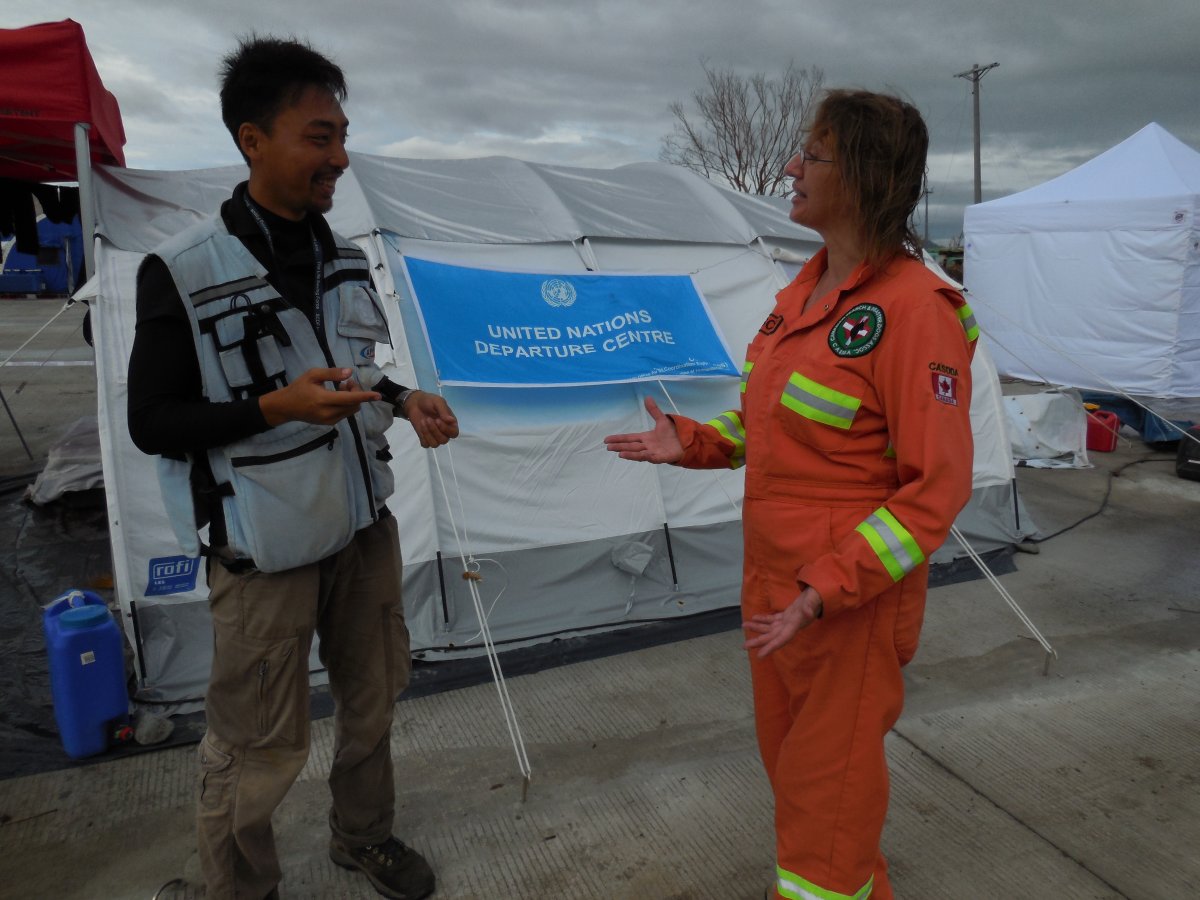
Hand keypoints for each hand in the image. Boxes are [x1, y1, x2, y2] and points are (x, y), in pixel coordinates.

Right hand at [259, 368, 380, 426]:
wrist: (286, 407)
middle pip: (354, 405)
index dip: (365, 396)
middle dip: (356, 393)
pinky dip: (346, 405)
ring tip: (340, 388)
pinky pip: (345, 414)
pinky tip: (337, 397)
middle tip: (346, 382)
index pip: (349, 399)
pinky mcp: (329, 424)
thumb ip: (332, 374)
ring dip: (352, 399)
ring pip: (351, 410)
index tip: (378, 396)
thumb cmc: (299, 388)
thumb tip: (350, 373)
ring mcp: (329, 420)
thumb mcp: (313, 375)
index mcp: (323, 400)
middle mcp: (328, 413)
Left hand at [403, 390, 459, 447]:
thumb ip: (444, 411)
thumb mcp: (438, 402)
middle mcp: (444, 432)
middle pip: (444, 440)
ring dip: (428, 434)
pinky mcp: (425, 438)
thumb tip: (452, 420)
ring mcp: (434, 436)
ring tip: (423, 421)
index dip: (446, 429)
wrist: (415, 403)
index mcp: (451, 424)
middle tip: (427, 419)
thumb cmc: (429, 401)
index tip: (437, 420)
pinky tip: (420, 427)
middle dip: (434, 431)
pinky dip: (422, 437)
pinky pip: (426, 445)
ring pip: (435, 444)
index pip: (454, 433)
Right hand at [603, 397, 683, 463]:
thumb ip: (654, 410)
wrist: (686, 441)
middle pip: (631, 446)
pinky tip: (640, 455)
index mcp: (645, 438)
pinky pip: (651, 457)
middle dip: (620, 447)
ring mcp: (653, 452)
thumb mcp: (662, 420)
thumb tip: (647, 397)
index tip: (607, 440)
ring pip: (638, 453)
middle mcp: (647, 446)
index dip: (619, 439)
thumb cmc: (673, 434)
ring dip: (629, 454)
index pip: (629, 438)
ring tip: (619, 454)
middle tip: (608, 447)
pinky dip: (645, 456)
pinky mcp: (660, 457)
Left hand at [742, 587, 822, 657]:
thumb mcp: (814, 600)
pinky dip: (764, 619)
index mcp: (795, 624)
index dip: (771, 647)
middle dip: (759, 641)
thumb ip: (810, 606)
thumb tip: (808, 612)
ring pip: (771, 628)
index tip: (760, 655)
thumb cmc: (817, 596)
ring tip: (744, 626)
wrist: (822, 592)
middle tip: (744, 646)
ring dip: (757, 628)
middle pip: (773, 636)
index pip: (782, 639)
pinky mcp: (788, 615)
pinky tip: (754, 618)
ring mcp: (789, 620)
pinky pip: (774, 619)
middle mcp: (791, 625)